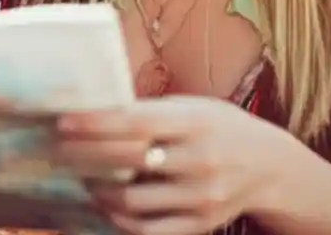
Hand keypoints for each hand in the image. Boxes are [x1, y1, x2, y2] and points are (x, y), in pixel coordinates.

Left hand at [56, 95, 289, 234]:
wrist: (271, 166)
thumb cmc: (220, 127)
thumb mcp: (193, 107)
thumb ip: (150, 111)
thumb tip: (94, 111)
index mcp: (195, 122)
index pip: (135, 122)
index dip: (95, 123)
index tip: (63, 122)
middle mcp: (200, 159)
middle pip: (128, 163)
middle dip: (85, 157)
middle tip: (59, 151)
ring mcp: (201, 196)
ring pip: (132, 201)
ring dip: (97, 191)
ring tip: (81, 179)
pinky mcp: (200, 224)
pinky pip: (148, 229)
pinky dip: (119, 219)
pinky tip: (105, 205)